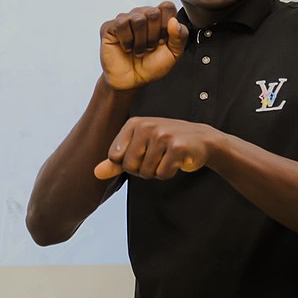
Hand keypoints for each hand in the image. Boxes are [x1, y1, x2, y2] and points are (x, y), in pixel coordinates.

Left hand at [93, 117, 214, 179]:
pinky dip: (169, 173)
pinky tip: (177, 161)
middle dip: (143, 170)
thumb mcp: (139, 148)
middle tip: (158, 157)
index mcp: (134, 123)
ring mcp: (163, 135)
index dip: (129, 163)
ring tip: (167, 157)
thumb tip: (96, 173)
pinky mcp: (177, 147)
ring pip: (146, 172)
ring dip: (157, 171)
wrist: (201, 140)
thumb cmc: (166, 143)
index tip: (143, 154)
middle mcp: (147, 126)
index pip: (115, 157)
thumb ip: (116, 161)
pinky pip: (163, 174)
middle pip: (130, 167)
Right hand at [100, 2, 188, 90]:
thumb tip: (174, 21)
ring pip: (138, 19)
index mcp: (158, 18)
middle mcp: (141, 15)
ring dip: (140, 41)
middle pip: (153, 13)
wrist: (133, 81)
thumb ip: (180, 36)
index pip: (167, 6)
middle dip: (154, 36)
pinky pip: (122, 24)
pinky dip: (127, 41)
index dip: (167, 25)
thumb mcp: (174, 53)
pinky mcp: (110, 27)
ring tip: (138, 50)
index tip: (163, 41)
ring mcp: (125, 19)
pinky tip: (127, 48)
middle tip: (149, 48)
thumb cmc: (152, 65)